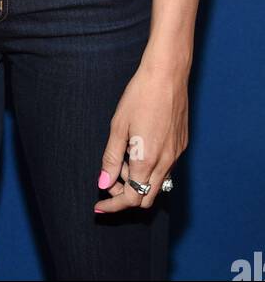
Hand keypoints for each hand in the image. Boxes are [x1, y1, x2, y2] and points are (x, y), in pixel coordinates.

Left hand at [93, 60, 188, 212]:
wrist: (167, 75)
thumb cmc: (140, 96)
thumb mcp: (118, 126)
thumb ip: (110, 157)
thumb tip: (103, 183)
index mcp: (147, 160)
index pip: (131, 198)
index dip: (113, 206)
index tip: (99, 206)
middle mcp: (166, 162)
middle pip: (146, 198)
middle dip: (125, 195)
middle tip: (109, 180)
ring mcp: (177, 154)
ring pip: (157, 184)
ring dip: (137, 181)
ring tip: (121, 157)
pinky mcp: (182, 145)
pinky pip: (166, 169)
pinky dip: (149, 169)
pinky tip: (137, 149)